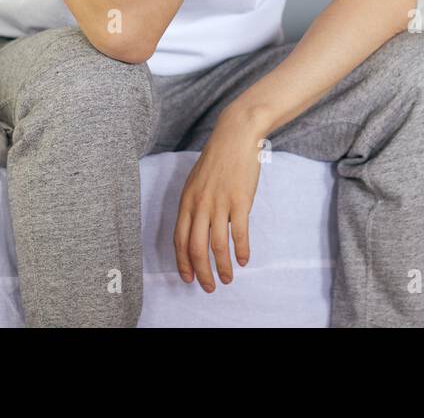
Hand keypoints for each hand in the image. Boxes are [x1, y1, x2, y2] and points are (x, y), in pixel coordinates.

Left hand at [173, 103, 264, 291]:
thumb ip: (194, 206)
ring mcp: (220, 204)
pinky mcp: (240, 201)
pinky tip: (244, 260)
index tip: (188, 278)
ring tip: (228, 279)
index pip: (179, 240)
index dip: (183, 263)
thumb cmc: (217, 159)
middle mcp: (200, 205)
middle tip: (208, 287)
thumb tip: (196, 230)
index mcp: (186, 201)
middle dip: (201, 272)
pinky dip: (241, 251)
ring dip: (222, 267)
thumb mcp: (196, 182)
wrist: (235, 136)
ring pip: (217, 245)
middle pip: (196, 248)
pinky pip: (239, 233)